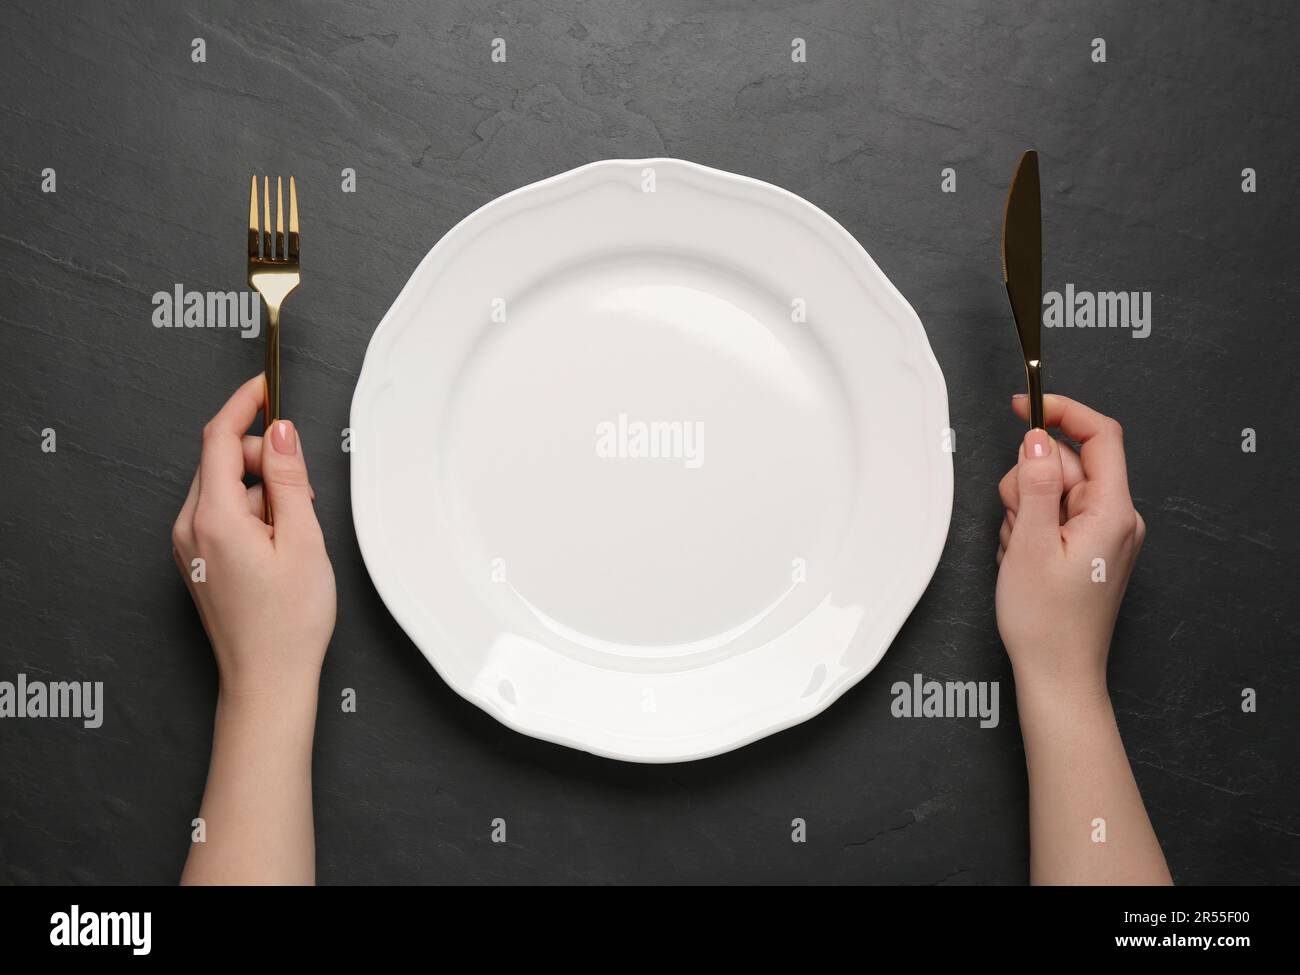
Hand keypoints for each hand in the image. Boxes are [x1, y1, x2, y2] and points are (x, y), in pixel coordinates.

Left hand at [171, 374, 335, 696]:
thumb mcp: (304, 540)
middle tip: (303, 495)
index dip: (244, 403)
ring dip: (260, 491)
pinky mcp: (197, 559)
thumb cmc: (290, 622)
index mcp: (215, 518)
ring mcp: (188, 545)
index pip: (220, 438)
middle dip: (264, 459)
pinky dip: (251, 512)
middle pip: (221, 460)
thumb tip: (281, 431)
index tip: (266, 384)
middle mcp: (190, 527)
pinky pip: (221, 513)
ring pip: (224, 487)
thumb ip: (290, 480)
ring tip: (292, 534)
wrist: (267, 680)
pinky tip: (276, 545)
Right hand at [995, 394, 1145, 702]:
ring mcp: (1105, 535)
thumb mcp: (1030, 543)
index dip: (1062, 411)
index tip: (1025, 405)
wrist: (1057, 674)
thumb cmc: (1046, 622)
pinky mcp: (1090, 549)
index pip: (1100, 436)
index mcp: (1113, 512)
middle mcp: (1118, 519)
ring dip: (1026, 510)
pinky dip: (1031, 529)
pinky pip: (1055, 517)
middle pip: (1069, 464)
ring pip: (1055, 490)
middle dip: (1030, 480)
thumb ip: (1037, 483)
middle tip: (1015, 521)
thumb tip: (1038, 438)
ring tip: (1019, 550)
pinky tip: (1023, 560)